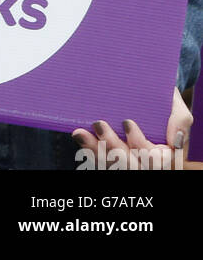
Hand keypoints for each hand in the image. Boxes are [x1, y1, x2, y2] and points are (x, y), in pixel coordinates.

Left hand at [72, 87, 191, 168]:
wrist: (146, 92)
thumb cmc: (162, 99)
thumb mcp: (175, 104)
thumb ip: (180, 118)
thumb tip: (175, 139)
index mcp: (164, 154)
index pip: (155, 160)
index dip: (140, 145)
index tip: (127, 122)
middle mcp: (145, 162)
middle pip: (131, 166)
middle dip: (114, 147)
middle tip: (99, 124)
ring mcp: (127, 160)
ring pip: (113, 166)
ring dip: (95, 150)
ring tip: (80, 133)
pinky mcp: (111, 157)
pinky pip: (101, 162)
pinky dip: (89, 151)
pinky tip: (80, 137)